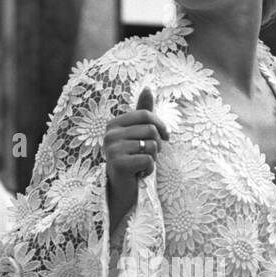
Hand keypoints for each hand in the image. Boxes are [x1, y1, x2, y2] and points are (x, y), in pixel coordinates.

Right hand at [103, 84, 167, 200]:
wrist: (121, 188)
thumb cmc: (132, 159)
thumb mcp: (138, 133)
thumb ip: (142, 112)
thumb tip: (148, 87)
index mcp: (114, 124)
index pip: (146, 115)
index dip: (161, 125)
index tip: (165, 137)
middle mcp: (110, 134)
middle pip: (151, 130)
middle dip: (157, 145)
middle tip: (149, 155)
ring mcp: (113, 149)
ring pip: (151, 146)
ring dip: (153, 158)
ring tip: (142, 164)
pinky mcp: (119, 164)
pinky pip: (148, 160)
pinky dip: (149, 170)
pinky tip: (139, 173)